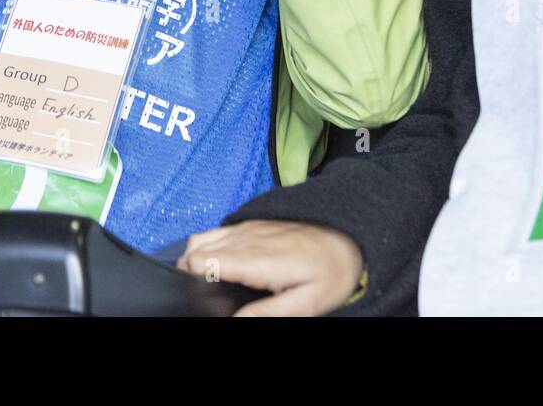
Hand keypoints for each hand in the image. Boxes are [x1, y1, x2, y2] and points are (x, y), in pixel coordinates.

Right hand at [177, 219, 363, 316]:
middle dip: (191, 273)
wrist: (352, 236)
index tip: (203, 297)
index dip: (192, 282)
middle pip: (194, 250)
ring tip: (213, 281)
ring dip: (199, 258)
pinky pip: (218, 230)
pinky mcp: (254, 220)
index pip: (202, 261)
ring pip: (202, 238)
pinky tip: (225, 263)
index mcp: (257, 258)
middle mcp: (248, 237)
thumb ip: (267, 314)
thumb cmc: (332, 272)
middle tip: (208, 294)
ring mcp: (249, 225)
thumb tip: (233, 321)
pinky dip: (210, 246)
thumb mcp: (307, 304)